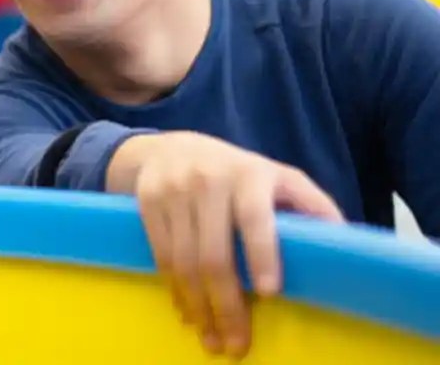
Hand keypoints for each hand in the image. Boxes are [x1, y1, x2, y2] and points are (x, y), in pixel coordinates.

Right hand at [108, 132, 343, 358]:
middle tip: (236, 343)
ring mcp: (173, 190)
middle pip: (213, 254)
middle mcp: (208, 180)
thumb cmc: (238, 173)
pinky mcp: (146, 201)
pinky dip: (174, 290)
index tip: (268, 292)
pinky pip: (160, 255)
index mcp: (249, 174)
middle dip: (226, 304)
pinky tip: (187, 311)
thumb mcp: (279, 177)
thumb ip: (311, 205)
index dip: (262, 254)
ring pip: (183, 261)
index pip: (255, 218)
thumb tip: (346, 246)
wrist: (172, 148)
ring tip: (211, 338)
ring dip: (198, 307)